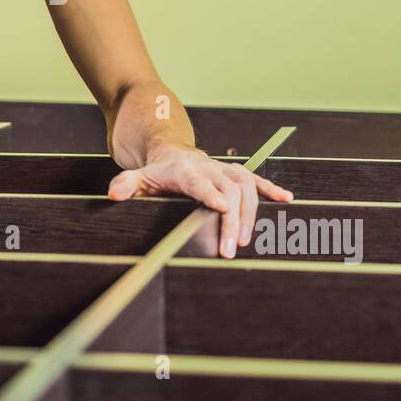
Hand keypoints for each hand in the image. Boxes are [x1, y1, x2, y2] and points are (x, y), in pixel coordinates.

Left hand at [107, 144, 293, 258]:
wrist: (172, 152)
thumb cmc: (156, 172)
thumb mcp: (138, 177)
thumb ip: (126, 184)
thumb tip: (113, 194)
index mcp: (184, 170)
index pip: (199, 182)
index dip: (210, 194)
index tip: (221, 209)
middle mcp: (209, 168)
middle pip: (227, 191)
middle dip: (231, 220)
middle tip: (229, 249)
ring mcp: (224, 170)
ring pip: (245, 187)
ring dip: (250, 214)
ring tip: (245, 241)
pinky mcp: (236, 174)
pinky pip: (257, 180)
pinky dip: (272, 188)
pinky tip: (287, 199)